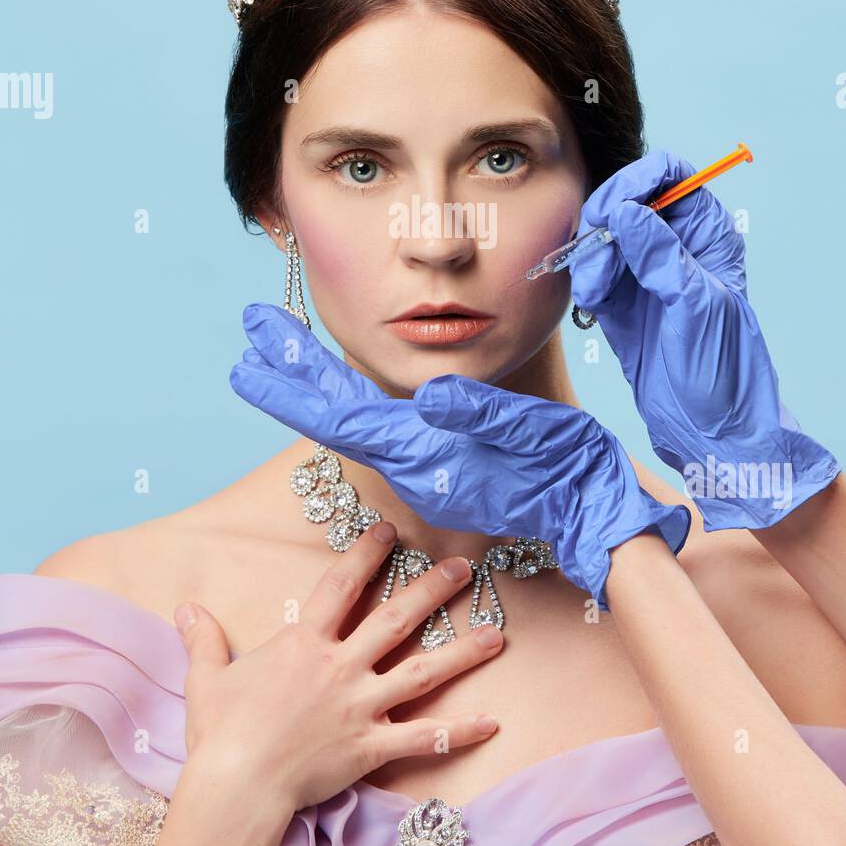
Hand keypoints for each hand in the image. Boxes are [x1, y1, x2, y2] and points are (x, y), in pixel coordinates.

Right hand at [174, 523, 504, 816]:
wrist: (236, 785)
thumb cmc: (219, 733)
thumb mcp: (206, 679)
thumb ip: (203, 640)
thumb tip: (185, 608)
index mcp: (304, 645)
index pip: (341, 587)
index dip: (365, 555)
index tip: (389, 531)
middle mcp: (340, 667)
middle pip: (395, 619)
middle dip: (431, 590)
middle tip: (463, 570)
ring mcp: (360, 706)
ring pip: (422, 672)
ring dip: (461, 653)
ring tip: (497, 635)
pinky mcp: (371, 746)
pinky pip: (424, 738)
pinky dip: (458, 732)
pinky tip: (491, 722)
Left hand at [227, 302, 690, 609]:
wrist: (595, 514)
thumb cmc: (572, 469)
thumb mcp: (533, 433)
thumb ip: (481, 413)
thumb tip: (430, 392)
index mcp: (427, 455)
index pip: (344, 416)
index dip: (296, 386)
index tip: (250, 357)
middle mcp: (414, 464)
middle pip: (338, 414)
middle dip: (293, 373)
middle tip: (251, 330)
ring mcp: (424, 468)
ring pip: (356, 419)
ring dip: (316, 383)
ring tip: (280, 347)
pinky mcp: (439, 467)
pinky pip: (381, 429)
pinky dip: (351, 399)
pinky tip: (339, 384)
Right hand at [568, 149, 839, 529]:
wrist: (711, 430)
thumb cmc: (723, 370)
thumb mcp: (697, 306)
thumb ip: (661, 255)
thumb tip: (625, 210)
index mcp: (707, 234)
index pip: (669, 175)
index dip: (637, 182)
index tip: (615, 212)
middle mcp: (675, 245)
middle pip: (625, 201)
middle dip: (604, 225)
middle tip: (596, 258)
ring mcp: (646, 272)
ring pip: (602, 236)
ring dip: (591, 259)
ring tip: (596, 295)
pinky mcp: (621, 300)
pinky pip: (592, 271)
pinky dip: (586, 283)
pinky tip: (595, 309)